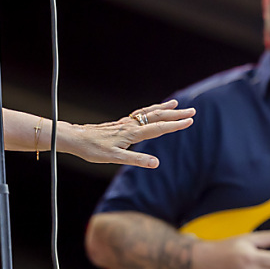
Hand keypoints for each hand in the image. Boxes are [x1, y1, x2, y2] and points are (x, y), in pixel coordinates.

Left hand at [59, 100, 194, 167]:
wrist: (76, 139)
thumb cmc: (94, 150)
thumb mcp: (115, 159)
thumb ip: (137, 160)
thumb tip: (156, 163)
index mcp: (132, 133)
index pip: (159, 128)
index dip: (175, 125)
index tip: (190, 121)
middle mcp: (131, 125)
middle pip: (157, 117)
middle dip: (176, 114)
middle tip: (193, 111)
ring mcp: (126, 123)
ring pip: (149, 113)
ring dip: (164, 109)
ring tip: (176, 105)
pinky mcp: (121, 124)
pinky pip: (141, 114)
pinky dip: (151, 110)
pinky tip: (152, 112)